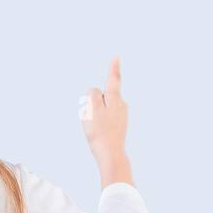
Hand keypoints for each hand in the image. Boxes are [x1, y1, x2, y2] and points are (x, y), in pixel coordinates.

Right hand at [82, 56, 133, 187]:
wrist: (110, 155)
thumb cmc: (100, 132)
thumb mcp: (91, 109)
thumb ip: (92, 95)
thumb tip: (96, 92)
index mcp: (115, 98)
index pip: (113, 79)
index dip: (114, 68)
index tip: (117, 57)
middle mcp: (121, 105)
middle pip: (101, 97)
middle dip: (92, 104)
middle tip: (91, 120)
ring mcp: (121, 116)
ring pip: (101, 109)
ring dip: (93, 116)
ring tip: (94, 129)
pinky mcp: (118, 126)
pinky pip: (103, 120)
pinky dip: (97, 125)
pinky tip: (98, 134)